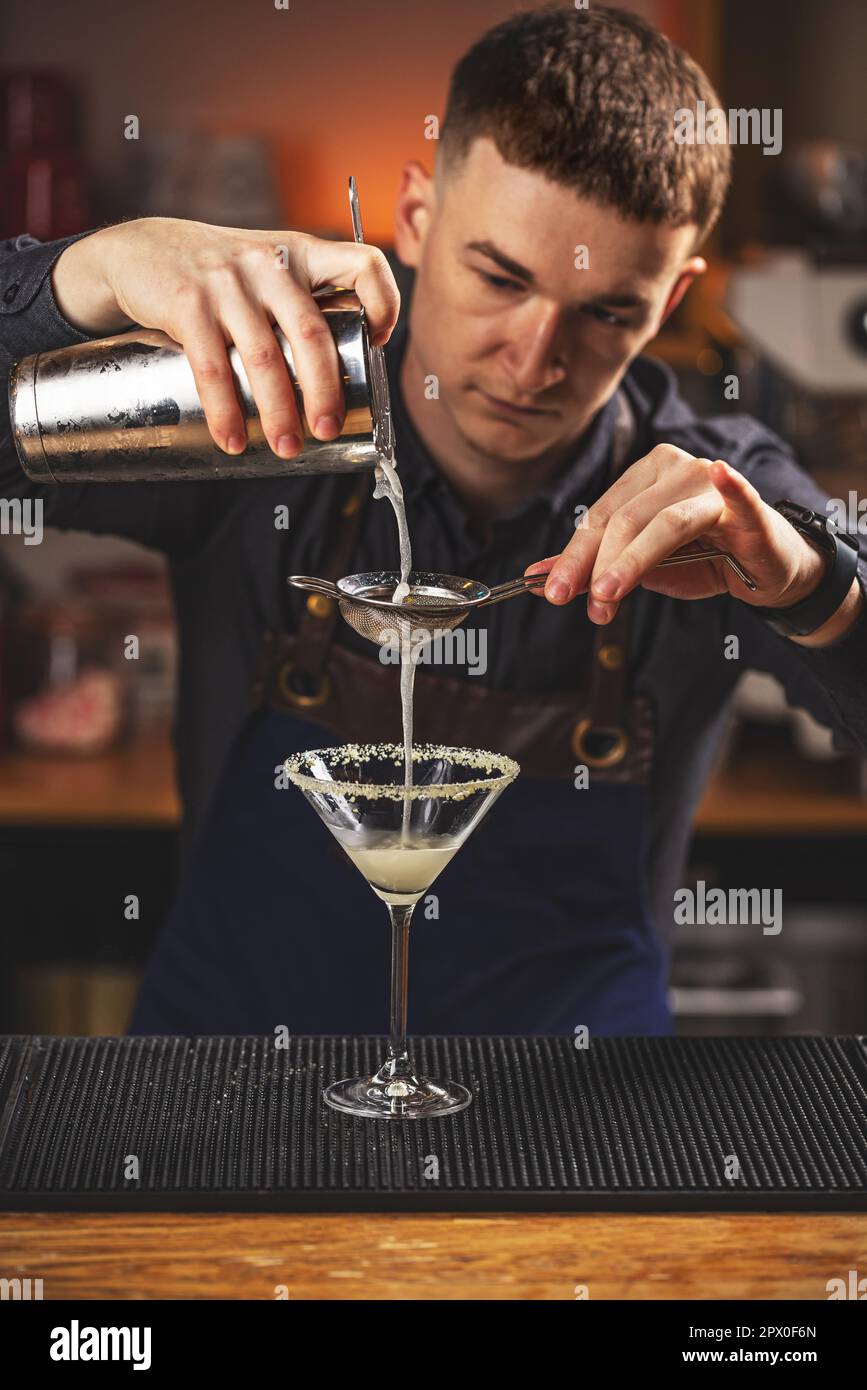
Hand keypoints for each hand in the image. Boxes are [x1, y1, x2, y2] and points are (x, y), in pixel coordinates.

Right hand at [51, 217, 399, 459]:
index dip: (384, 302)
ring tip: (285, 447)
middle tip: (326, 430)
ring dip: (277, 410)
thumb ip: (298, 306)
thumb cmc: (216, 276)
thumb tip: (333, 382)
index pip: (362, 262)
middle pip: (312, 331)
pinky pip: (211, 366)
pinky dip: (224, 410)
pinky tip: (231, 438)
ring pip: (264, 355)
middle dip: (324, 390)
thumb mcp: (265, 272)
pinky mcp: (186, 301)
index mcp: (300, 254)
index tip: (378, 344)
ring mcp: (226, 280)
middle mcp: (269, 262)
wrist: (137, 251)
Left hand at [525, 446, 829, 623]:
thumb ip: (594, 567)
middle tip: (587, 607)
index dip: (574, 556)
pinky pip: (738, 494)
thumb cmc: (701, 560)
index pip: (601, 517)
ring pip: (664, 522)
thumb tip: (538, 577)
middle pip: (625, 519)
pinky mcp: (749, 507)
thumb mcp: (641, 567)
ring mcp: (712, 484)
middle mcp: (675, 470)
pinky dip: (732, 486)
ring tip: (607, 595)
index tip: (554, 593)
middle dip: (598, 566)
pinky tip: (723, 473)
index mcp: (645, 476)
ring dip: (632, 561)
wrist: (763, 570)